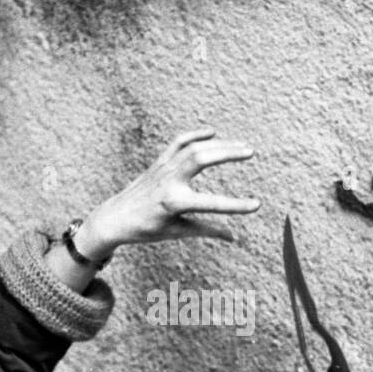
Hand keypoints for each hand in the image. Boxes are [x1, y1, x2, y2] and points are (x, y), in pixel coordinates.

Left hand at [79, 128, 260, 258]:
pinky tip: (213, 132)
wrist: (115, 217)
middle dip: (228, 153)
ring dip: (219, 144)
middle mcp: (169, 181)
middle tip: (251, 151)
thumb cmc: (146, 229)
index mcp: (174, 203)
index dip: (236, 205)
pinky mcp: (159, 162)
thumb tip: (234, 238)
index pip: (212, 204)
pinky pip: (178, 143)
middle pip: (202, 158)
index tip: (257, 205)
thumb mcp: (177, 232)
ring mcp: (163, 168)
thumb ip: (207, 230)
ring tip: (242, 146)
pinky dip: (196, 134)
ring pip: (193, 148)